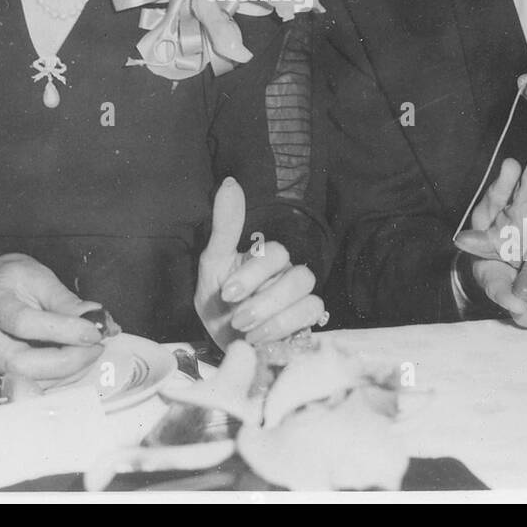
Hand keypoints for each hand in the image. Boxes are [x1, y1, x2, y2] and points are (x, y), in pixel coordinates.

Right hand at [0, 253, 103, 380]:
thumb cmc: (16, 279)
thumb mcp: (40, 277)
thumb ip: (65, 300)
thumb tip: (92, 318)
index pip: (23, 323)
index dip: (61, 330)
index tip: (92, 331)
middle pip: (21, 363)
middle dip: (65, 361)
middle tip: (95, 346)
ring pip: (30, 379)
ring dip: (69, 371)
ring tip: (91, 350)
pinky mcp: (6, 372)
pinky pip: (36, 383)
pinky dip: (64, 376)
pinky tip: (80, 358)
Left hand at [195, 177, 324, 347]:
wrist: (223, 344)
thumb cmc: (219, 304)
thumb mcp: (213, 265)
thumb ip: (226, 226)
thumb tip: (230, 182)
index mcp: (267, 259)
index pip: (276, 254)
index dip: (252, 274)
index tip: (226, 294)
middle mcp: (288, 275)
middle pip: (300, 277)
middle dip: (266, 301)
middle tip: (237, 318)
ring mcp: (300, 299)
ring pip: (309, 297)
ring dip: (276, 318)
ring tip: (247, 332)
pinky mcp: (307, 322)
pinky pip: (314, 318)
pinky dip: (287, 329)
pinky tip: (262, 340)